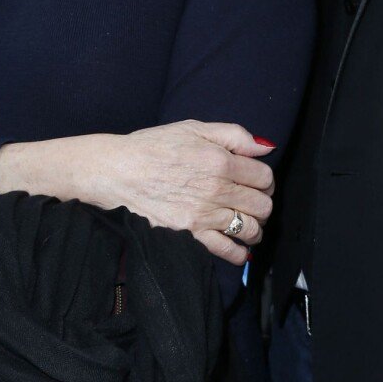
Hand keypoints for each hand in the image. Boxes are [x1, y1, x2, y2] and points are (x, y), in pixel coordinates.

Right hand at [0, 121, 274, 266]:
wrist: (117, 171)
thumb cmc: (153, 147)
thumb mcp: (193, 128)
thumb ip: (233, 135)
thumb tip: (265, 148)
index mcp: (221, 161)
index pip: (264, 177)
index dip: (265, 180)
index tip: (257, 182)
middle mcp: (217, 189)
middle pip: (262, 205)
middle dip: (262, 204)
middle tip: (252, 202)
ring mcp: (204, 214)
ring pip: (250, 228)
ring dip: (254, 228)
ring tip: (247, 224)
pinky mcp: (190, 233)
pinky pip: (226, 250)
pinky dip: (239, 253)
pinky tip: (240, 249)